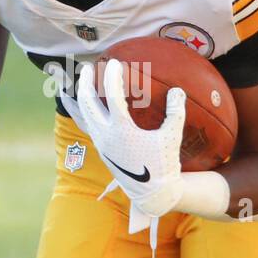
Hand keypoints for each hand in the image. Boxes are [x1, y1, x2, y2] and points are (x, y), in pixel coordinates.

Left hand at [76, 61, 186, 219]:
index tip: (115, 63)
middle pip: (87, 103)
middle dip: (85, 83)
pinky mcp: (101, 149)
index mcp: (122, 131)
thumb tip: (177, 90)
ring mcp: (101, 143)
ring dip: (81, 96)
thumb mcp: (172, 138)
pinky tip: (86, 105)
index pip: (112, 97)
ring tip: (80, 82)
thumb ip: (176, 113)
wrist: (151, 194)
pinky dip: (84, 111)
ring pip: (83, 115)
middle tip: (88, 67)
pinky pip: (87, 125)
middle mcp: (106, 136)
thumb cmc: (163, 165)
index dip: (112, 77)